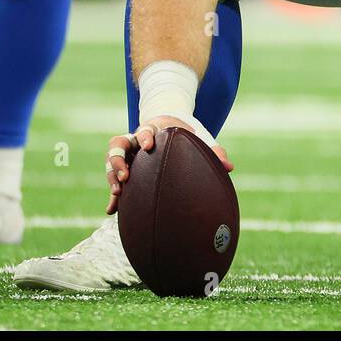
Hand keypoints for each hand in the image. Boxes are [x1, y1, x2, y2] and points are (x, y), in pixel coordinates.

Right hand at [104, 116, 231, 214]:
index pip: (144, 130)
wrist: (172, 131)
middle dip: (119, 159)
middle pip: (118, 144)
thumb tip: (229, 167)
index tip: (148, 146)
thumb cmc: (187, 137)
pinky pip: (116, 181)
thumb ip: (213, 152)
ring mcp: (129, 154)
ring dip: (112, 175)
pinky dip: (114, 196)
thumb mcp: (199, 140)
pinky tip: (112, 211)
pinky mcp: (127, 169)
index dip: (144, 136)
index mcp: (153, 130)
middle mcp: (136, 140)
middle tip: (125, 175)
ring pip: (112, 160)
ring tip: (117, 192)